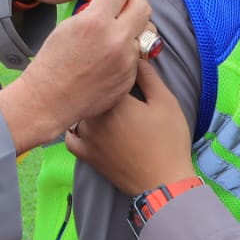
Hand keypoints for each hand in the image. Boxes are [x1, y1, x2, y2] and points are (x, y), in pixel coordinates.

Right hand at [0, 0, 150, 152]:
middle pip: (143, 6)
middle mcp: (116, 39)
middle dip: (133, 4)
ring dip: (133, 30)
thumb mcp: (69, 25)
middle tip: (123, 11)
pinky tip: (109, 61)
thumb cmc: (54, 61)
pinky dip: (127, 54)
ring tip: (116, 38)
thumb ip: (95, 10)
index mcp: (96, 21)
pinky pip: (138, 56)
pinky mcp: (129, 77)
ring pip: (145, 32)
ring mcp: (126, 60)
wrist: (50, 98)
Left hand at [66, 62, 196, 196]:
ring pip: (78, 110)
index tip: (124, 67)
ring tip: (101, 102)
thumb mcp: (165, 101)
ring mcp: (85, 136)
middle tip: (114, 85)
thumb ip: (148, 75)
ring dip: (87, 104)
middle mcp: (92, 115)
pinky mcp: (84, 154)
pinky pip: (71, 134)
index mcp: (113, 99)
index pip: (107, 72)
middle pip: (90, 91)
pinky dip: (77, 127)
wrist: (163, 183)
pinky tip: (89, 124)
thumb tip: (134, 56)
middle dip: (99, 85)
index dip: (116, 68)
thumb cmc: (168, 141)